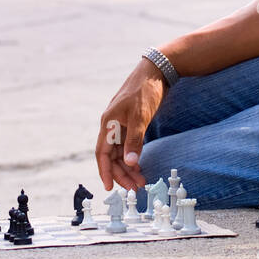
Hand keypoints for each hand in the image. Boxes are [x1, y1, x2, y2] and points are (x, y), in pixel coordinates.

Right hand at [95, 58, 165, 192]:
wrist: (156, 70)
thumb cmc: (145, 91)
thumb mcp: (141, 116)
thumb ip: (135, 140)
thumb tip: (130, 163)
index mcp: (108, 123)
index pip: (102, 153)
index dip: (105, 171)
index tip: (110, 187)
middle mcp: (111, 125)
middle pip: (111, 156)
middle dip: (122, 173)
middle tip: (136, 187)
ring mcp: (120, 123)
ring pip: (120, 152)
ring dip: (128, 167)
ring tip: (141, 180)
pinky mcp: (130, 122)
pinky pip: (127, 145)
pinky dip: (132, 157)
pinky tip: (140, 166)